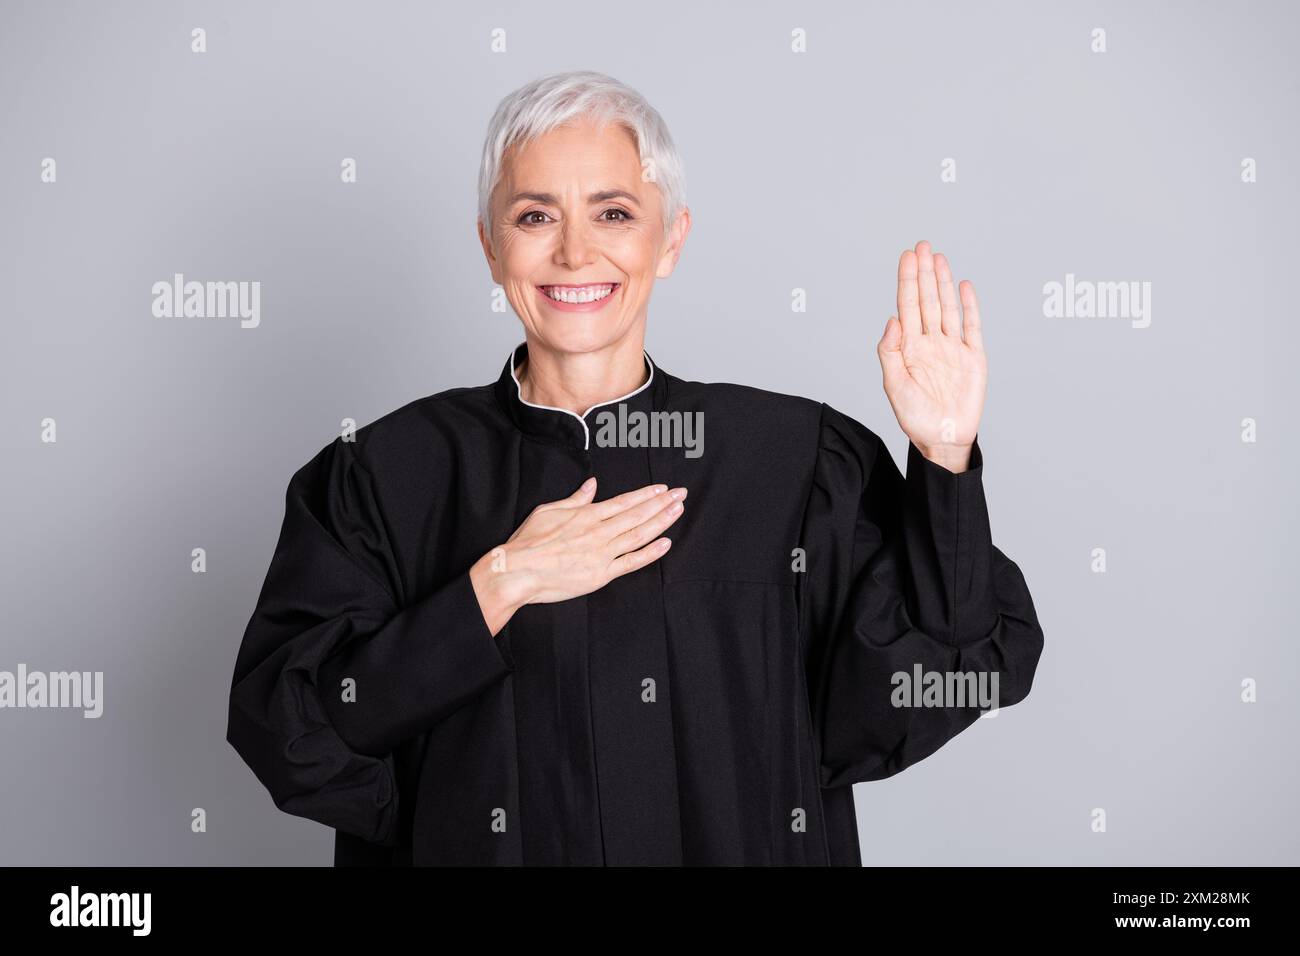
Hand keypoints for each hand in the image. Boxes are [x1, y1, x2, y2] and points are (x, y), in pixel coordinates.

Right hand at [469, 477, 686, 635]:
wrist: (518, 570)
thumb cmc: (528, 541)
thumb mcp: (549, 510)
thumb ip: (576, 499)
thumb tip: (592, 484)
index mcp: (587, 514)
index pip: (624, 502)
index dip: (646, 495)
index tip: (663, 489)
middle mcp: (599, 531)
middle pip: (638, 515)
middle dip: (662, 503)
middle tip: (682, 494)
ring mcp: (602, 553)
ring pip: (639, 534)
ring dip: (661, 522)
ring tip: (678, 511)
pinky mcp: (601, 574)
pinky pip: (631, 562)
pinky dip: (650, 553)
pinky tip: (666, 543)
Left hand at [877, 240, 987, 472]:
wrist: (942, 438)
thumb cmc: (914, 416)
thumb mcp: (893, 385)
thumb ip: (889, 352)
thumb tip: (891, 319)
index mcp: (909, 347)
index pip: (907, 305)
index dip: (907, 280)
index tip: (907, 257)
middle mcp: (930, 342)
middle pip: (927, 299)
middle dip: (924, 273)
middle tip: (923, 246)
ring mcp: (952, 347)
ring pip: (947, 307)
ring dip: (943, 282)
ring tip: (939, 258)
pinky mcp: (973, 357)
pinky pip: (972, 326)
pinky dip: (970, 306)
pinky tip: (963, 286)